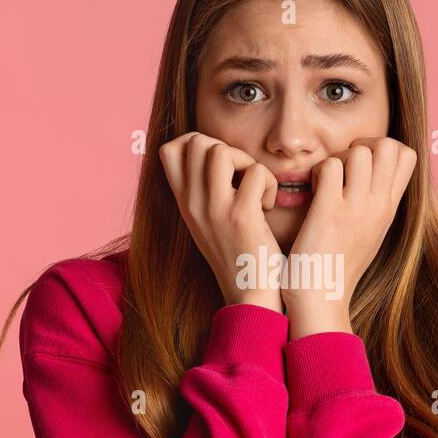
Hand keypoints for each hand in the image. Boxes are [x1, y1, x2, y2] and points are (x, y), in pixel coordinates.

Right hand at [158, 131, 284, 312]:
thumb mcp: (206, 221)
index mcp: (183, 203)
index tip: (222, 166)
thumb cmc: (237, 255)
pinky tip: (267, 207)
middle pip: (196, 142)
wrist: (250, 295)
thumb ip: (202, 190)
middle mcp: (192, 204)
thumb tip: (211, 153)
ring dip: (247, 163)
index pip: (169, 149)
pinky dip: (269, 185)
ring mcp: (214, 210)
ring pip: (220, 150)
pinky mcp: (241, 217)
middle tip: (242, 178)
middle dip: (228, 150)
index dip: (197, 143)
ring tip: (255, 190)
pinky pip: (255, 173)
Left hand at [284, 136, 416, 336]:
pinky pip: (329, 166)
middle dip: (363, 145)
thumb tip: (373, 177)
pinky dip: (317, 173)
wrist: (321, 300)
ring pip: (359, 151)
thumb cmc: (338, 266)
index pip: (408, 155)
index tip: (361, 167)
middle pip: (390, 145)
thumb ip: (375, 204)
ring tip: (326, 184)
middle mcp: (379, 206)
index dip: (382, 148)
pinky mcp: (329, 213)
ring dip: (337, 159)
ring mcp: (356, 209)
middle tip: (343, 169)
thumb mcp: (370, 233)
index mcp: (390, 209)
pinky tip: (312, 194)